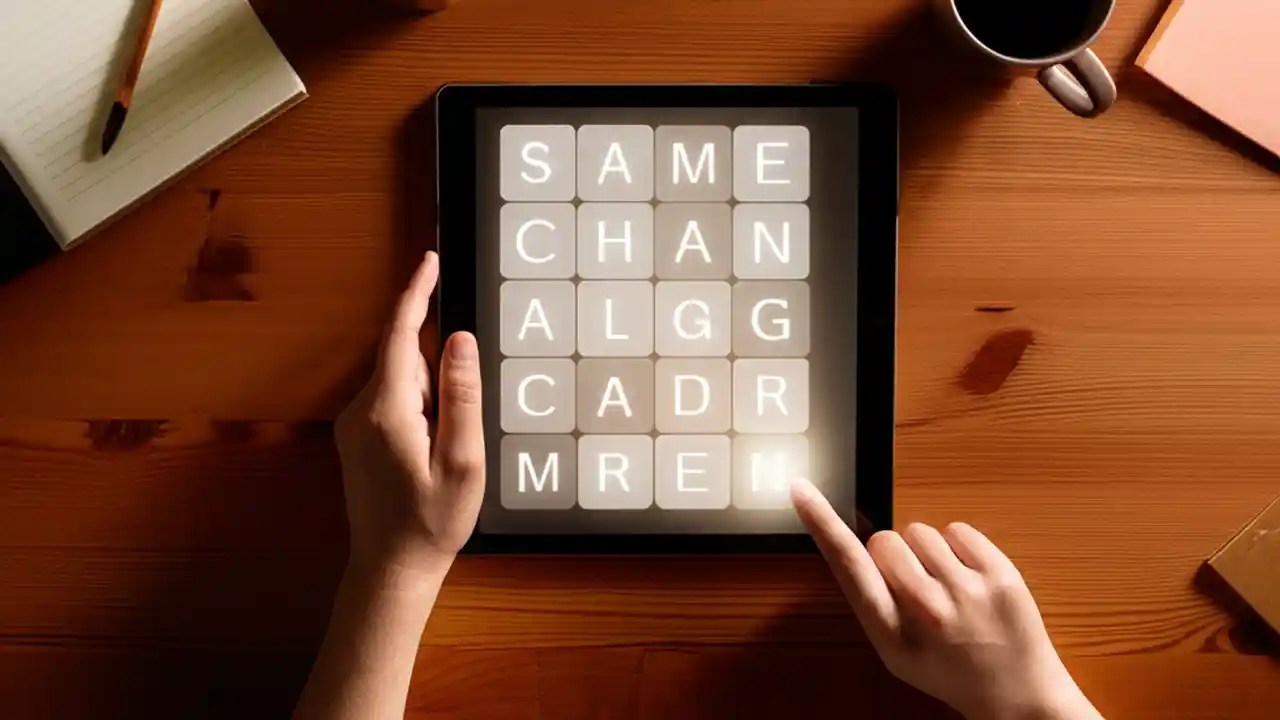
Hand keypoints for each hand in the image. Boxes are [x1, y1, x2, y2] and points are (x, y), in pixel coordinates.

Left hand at [334, 251, 484, 580]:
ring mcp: (353, 424)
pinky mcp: (355, 437)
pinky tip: (429, 456)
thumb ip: (461, 395)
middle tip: (457, 437)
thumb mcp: (463, 460)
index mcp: (387, 411)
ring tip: (441, 461)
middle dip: (440, 382)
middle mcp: (360, 410)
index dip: (416, 294)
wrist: (390, 568)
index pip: (400, 335)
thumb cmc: (431, 521)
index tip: (429, 262)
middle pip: (406, 361)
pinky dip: (419, 412)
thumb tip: (458, 338)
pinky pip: (393, 401)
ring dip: (431, 404)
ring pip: (402, 383)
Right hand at [791, 479, 1101, 719]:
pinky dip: (958, 547)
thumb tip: (856, 536)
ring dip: (927, 551)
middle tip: (915, 587)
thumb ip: (872, 597)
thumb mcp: (894, 648)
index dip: (821, 524)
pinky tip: (968, 578)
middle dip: (892, 554)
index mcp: (892, 633)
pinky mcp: (1001, 575)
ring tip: (947, 587)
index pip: (848, 565)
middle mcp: (928, 611)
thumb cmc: (948, 670)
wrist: (1017, 696)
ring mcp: (968, 592)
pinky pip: (958, 529)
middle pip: (884, 540)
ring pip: (920, 530)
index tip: (801, 490)